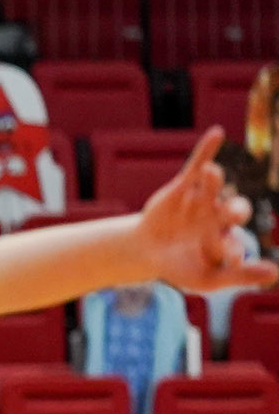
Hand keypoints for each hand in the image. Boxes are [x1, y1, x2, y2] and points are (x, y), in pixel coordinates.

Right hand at [135, 127, 278, 292]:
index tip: (228, 257)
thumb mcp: (209, 280)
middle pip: (233, 210)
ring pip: (212, 188)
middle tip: (233, 213)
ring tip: (212, 174)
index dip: (232, 250)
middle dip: (233, 210)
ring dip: (214, 181)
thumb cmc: (181, 268)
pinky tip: (217, 133)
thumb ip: (240, 275)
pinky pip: (196, 165)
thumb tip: (276, 273)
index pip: (234, 243)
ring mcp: (203, 201)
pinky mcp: (184, 187)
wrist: (147, 253)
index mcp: (229, 239)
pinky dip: (206, 149)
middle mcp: (221, 217)